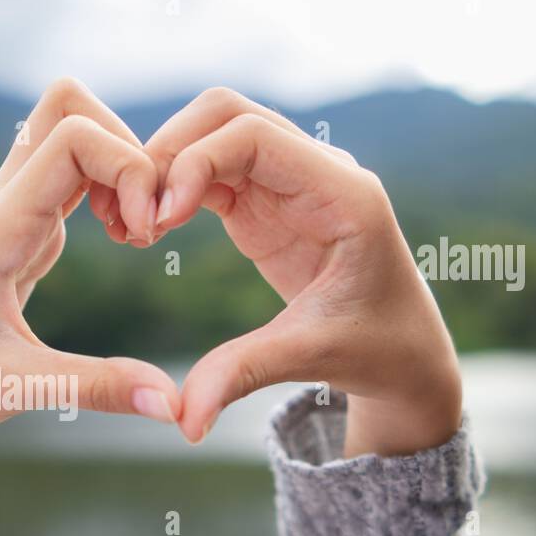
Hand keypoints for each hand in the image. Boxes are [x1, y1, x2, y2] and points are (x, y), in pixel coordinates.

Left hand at [0, 78, 180, 461]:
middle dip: (127, 149)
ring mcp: (7, 213)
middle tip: (143, 225)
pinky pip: (69, 174)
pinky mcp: (18, 230)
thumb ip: (96, 388)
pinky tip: (119, 242)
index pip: (71, 137)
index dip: (127, 168)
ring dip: (118, 168)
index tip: (143, 237)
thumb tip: (175, 406)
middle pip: (67, 106)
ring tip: (135, 236)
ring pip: (70, 132)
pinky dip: (108, 190)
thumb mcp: (18, 391)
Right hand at [146, 89, 461, 456]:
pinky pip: (206, 169)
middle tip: (133, 216)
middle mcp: (315, 171)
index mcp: (342, 192)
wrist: (403, 354)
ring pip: (210, 133)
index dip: (195, 163)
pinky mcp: (264, 202)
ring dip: (163, 166)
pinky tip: (147, 230)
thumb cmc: (375, 350)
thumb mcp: (309, 357)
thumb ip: (242, 374)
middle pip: (225, 113)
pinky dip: (170, 187)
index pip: (254, 135)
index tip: (161, 218)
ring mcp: (287, 182)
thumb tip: (183, 421)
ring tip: (131, 225)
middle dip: (168, 150)